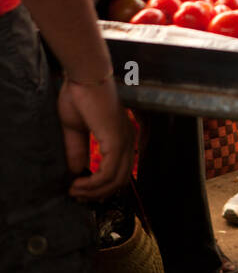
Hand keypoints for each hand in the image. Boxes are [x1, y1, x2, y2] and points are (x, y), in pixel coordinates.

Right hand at [56, 73, 134, 199]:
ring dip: (94, 191)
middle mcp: (128, 140)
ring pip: (115, 181)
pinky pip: (107, 173)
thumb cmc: (80, 96)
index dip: (101, 186)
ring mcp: (124, 141)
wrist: (84, 76)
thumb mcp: (75, 129)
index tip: (80, 190)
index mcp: (122, 136)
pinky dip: (93, 184)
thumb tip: (76, 172)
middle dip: (98, 193)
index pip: (119, 171)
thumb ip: (78, 150)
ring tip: (74, 191)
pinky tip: (77, 184)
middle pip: (120, 181)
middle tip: (77, 196)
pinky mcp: (116, 141)